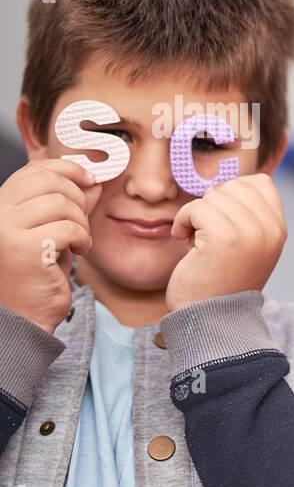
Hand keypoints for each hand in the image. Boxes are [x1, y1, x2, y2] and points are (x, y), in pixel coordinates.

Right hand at [0, 159, 99, 331]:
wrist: (23, 316)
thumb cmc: (37, 276)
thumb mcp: (53, 233)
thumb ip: (69, 206)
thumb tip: (93, 181)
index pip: (33, 170)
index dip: (66, 169)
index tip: (89, 178)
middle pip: (50, 181)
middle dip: (78, 197)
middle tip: (82, 223)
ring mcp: (6, 229)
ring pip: (63, 204)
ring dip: (82, 223)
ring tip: (78, 243)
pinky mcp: (24, 248)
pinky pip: (70, 228)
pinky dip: (83, 238)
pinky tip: (77, 252)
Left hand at [166, 174, 286, 310]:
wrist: (210, 319)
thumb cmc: (220, 281)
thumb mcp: (248, 246)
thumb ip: (247, 215)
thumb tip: (221, 182)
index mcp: (279, 230)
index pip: (260, 183)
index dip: (233, 194)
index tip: (222, 220)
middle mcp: (270, 229)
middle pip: (234, 186)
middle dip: (213, 204)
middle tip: (208, 233)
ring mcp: (250, 232)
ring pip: (213, 196)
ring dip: (196, 215)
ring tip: (198, 241)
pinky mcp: (224, 237)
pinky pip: (196, 208)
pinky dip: (183, 221)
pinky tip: (185, 241)